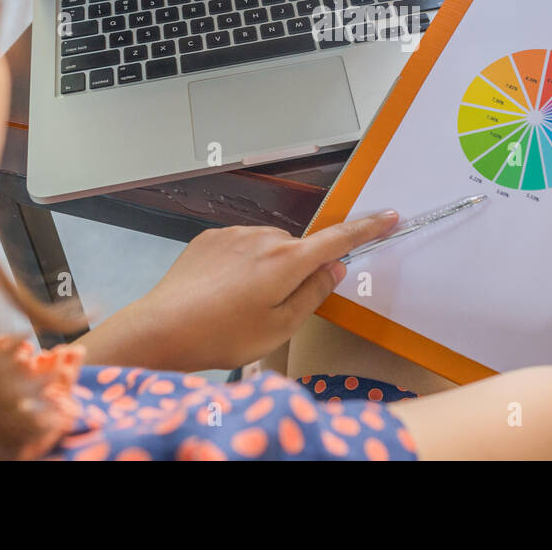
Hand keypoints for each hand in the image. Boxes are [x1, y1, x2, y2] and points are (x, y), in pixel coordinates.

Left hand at [76, 211, 398, 371]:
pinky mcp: (210, 238)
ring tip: (237, 307)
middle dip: (296, 272)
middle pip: (298, 250)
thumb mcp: (280, 327)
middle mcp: (264, 238)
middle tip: (271, 310)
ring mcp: (235, 234)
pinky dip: (240, 266)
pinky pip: (240, 248)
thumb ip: (314, 294)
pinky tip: (220, 293)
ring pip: (268, 249)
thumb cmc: (222, 336)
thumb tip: (334, 267)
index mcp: (288, 261)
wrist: (162, 329)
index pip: (338, 239)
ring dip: (265, 270)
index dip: (367, 228)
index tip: (389, 215)